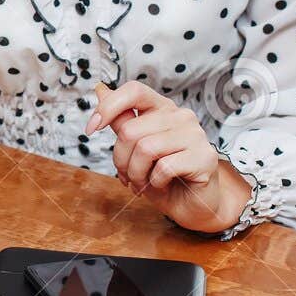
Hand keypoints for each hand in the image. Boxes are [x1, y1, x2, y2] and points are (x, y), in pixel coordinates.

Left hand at [86, 81, 242, 234]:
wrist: (191, 205)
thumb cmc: (162, 176)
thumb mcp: (135, 149)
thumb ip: (121, 121)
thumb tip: (101, 90)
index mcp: (163, 108)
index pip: (134, 90)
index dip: (108, 107)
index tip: (91, 129)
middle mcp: (182, 116)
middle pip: (131, 130)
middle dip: (120, 160)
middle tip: (127, 176)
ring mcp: (196, 135)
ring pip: (145, 149)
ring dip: (136, 174)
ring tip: (143, 183)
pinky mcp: (204, 158)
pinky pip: (164, 168)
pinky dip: (154, 183)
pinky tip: (162, 185)